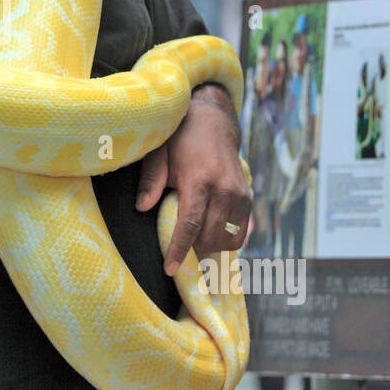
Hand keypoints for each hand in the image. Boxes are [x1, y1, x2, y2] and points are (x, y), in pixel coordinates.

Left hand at [135, 87, 250, 274]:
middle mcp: (224, 189)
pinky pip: (240, 233)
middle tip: (176, 247)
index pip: (190, 224)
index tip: (169, 269)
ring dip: (208, 245)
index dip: (179, 250)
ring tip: (192, 237)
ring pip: (227, 239)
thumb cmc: (179, 138)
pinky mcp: (248, 197)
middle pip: (209, 236)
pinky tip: (209, 233)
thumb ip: (151, 180)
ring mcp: (240, 194)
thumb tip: (141, 208)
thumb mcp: (159, 152)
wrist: (213, 121)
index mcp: (199, 179)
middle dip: (192, 248)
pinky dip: (225, 239)